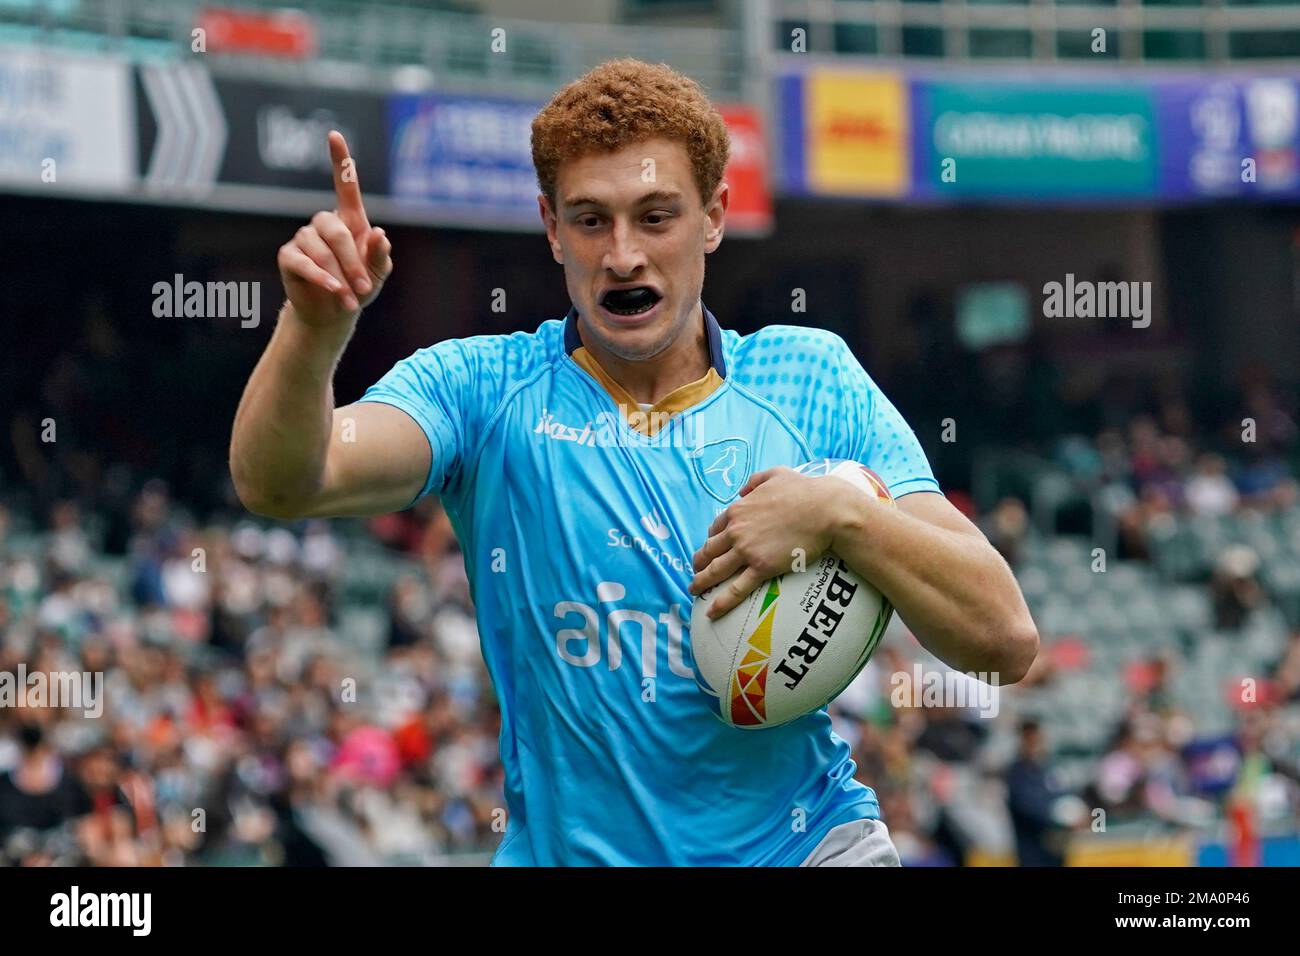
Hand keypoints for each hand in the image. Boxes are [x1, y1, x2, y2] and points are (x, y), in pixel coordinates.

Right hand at [277, 130, 391, 326]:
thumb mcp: (377, 274)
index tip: (334, 135)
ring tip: (348, 298)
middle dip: (352, 262)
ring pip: (320, 249)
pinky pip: (303, 262)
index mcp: (350, 221)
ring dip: (338, 276)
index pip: (345, 186)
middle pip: (335, 230)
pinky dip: (320, 277)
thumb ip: (379, 255)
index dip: (340, 161)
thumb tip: (379, 234)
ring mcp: (304, 238)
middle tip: (364, 289)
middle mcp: (325, 224)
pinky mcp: (289, 256)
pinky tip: (332, 289)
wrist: (334, 313)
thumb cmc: (359, 287)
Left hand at [688, 467, 855, 618]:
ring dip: (701, 582)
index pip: (715, 529)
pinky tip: (711, 612)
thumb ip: (755, 480)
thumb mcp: (775, 474)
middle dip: (699, 562)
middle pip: (709, 550)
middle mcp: (736, 531)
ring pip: (716, 570)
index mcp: (738, 510)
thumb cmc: (804, 491)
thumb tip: (744, 490)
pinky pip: (737, 588)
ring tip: (694, 591)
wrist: (825, 510)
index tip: (710, 549)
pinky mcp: (761, 567)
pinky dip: (721, 602)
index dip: (710, 540)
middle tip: (695, 571)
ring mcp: (747, 551)